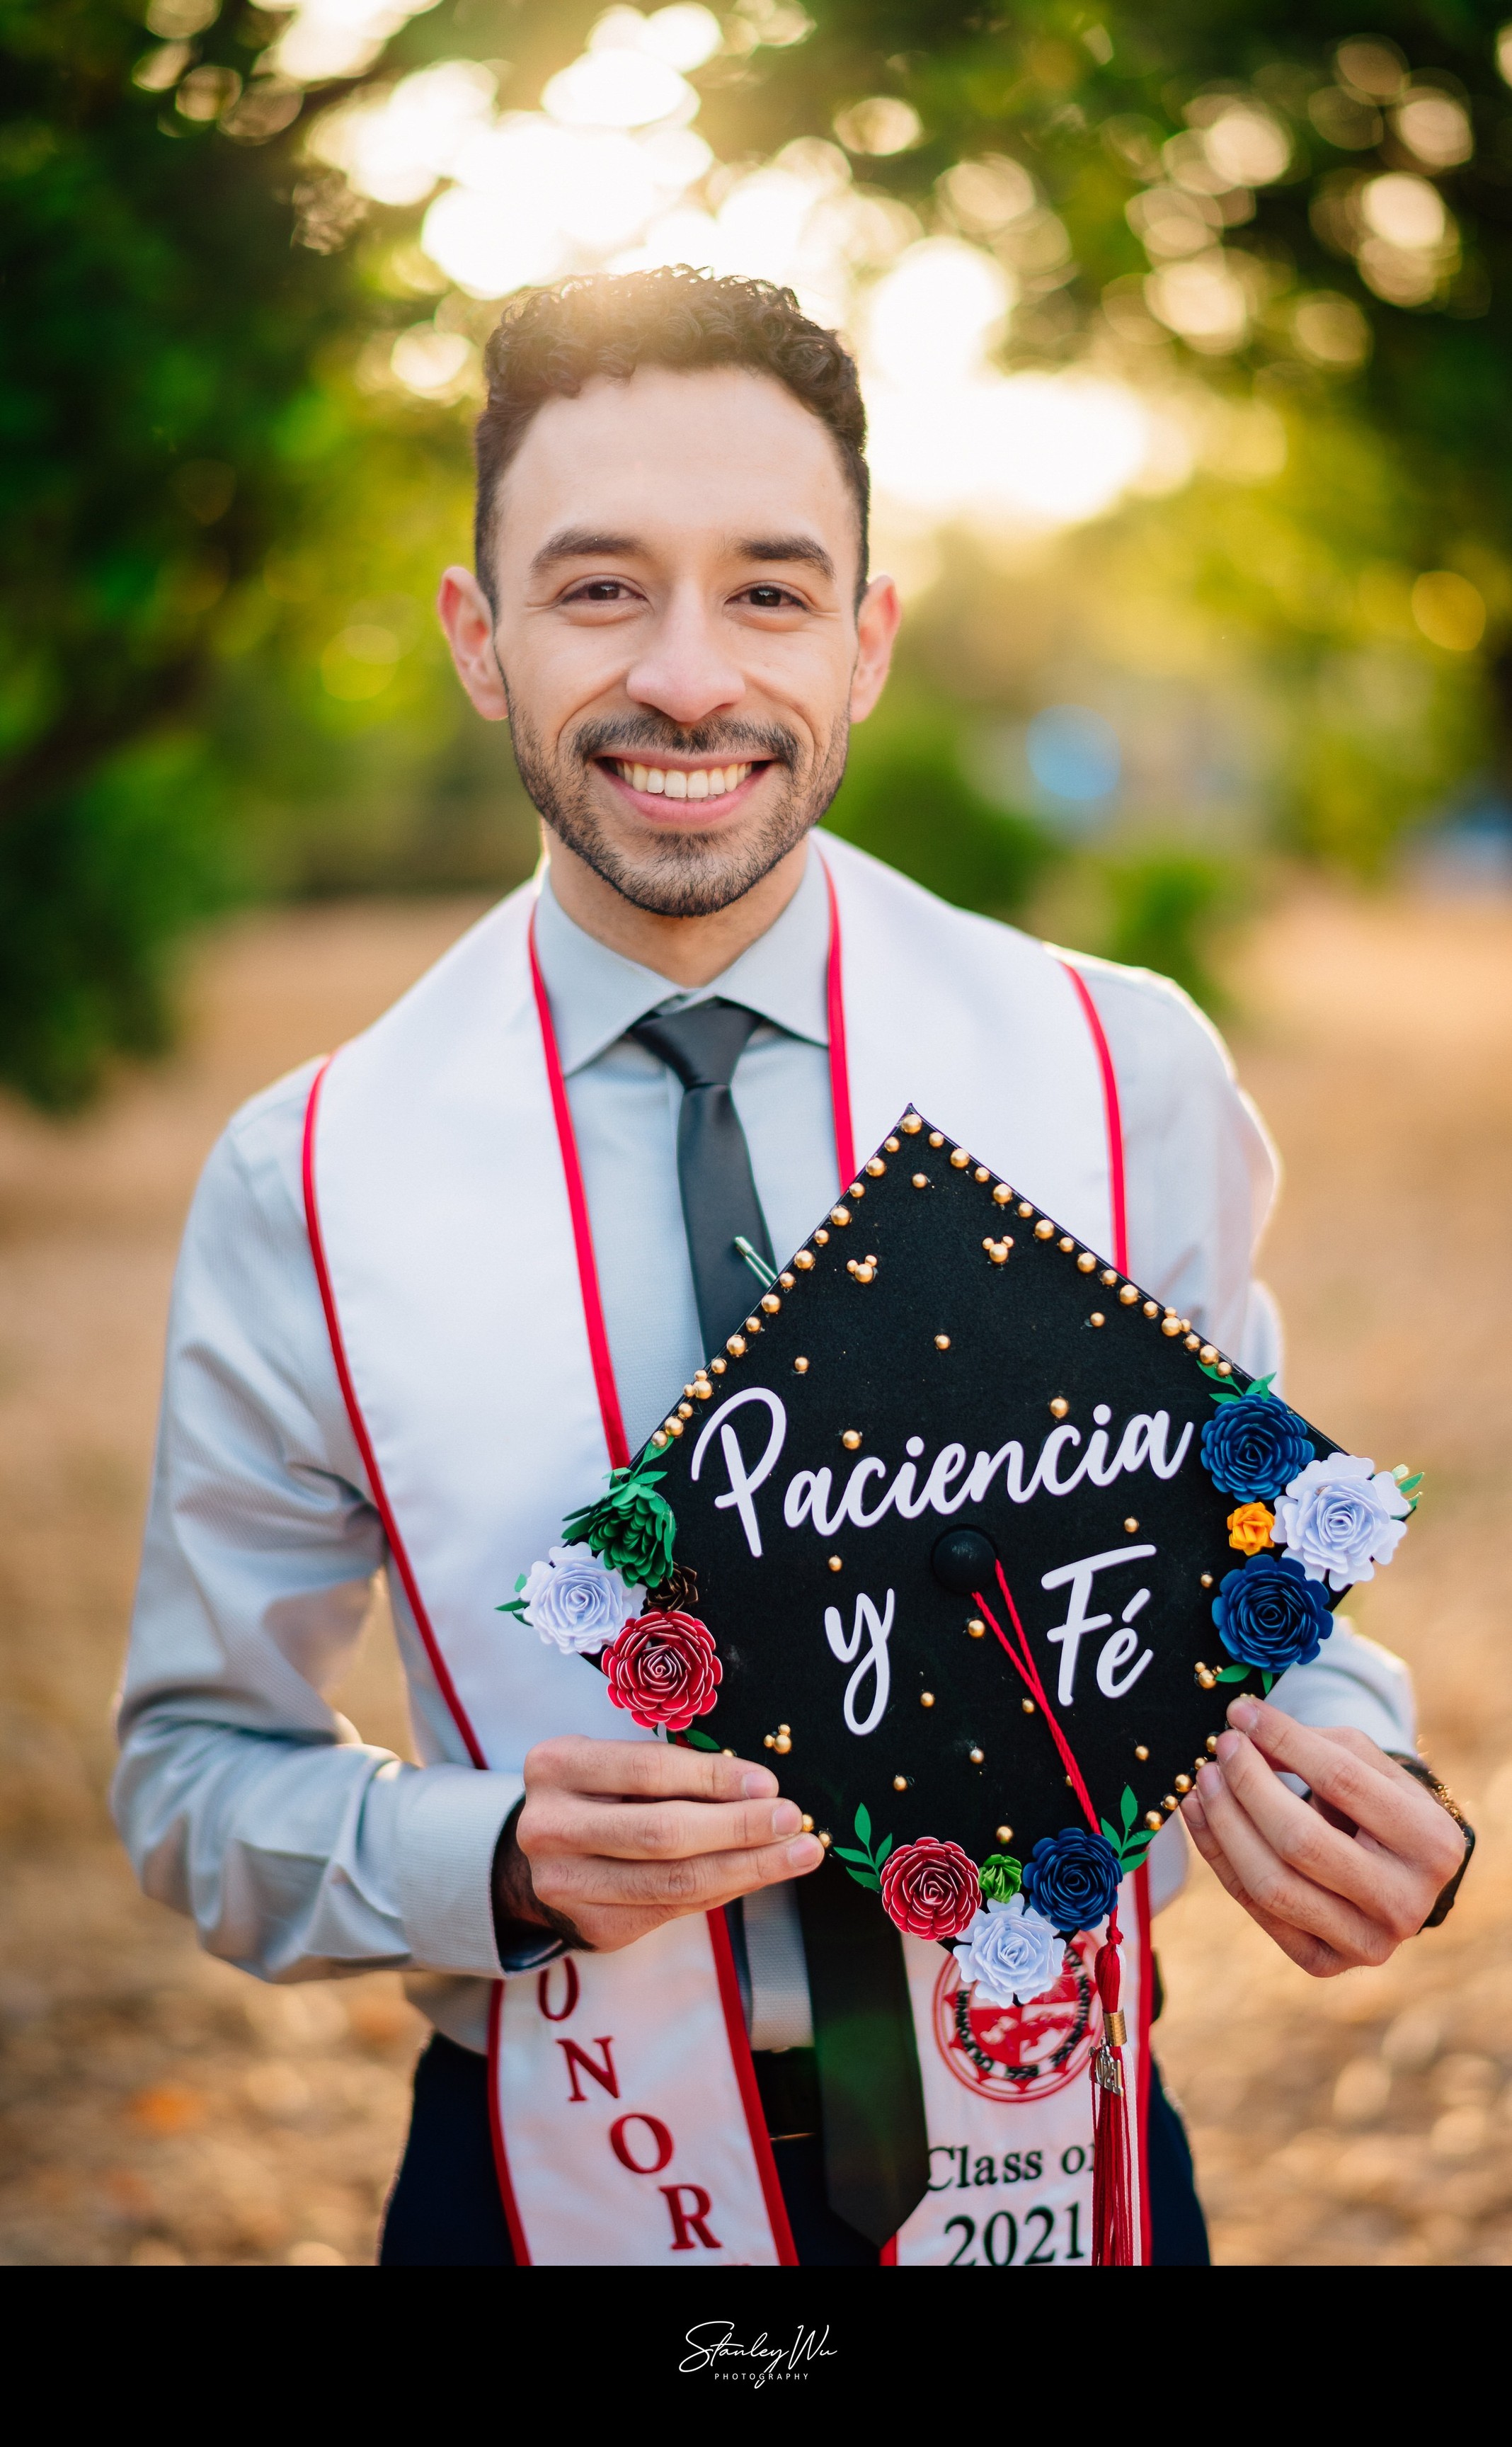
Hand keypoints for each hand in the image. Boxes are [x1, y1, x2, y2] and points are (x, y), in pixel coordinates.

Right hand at [493, 1735, 823, 1953]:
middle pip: (662, 1832)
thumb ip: (674, 1775)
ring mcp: (566, 1885)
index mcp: (557, 1767)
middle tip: (792, 1821)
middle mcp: (550, 1827)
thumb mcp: (616, 1768)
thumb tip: (761, 1792)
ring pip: (674, 1881)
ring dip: (748, 1867)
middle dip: (738, 1827)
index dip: (714, 1777)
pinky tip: (758, 1874)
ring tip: (797, 1854)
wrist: (538, 1861)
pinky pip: (674, 1909)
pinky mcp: (593, 1927)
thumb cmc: (597, 1798)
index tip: (768, 1783)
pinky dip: (724, 1891)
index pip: (649, 1770)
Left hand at [1179, 1696, 1466, 1976]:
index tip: (1241, 1712)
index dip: (1285, 1742)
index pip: (1342, 1782)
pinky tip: (1201, 1816)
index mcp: (1431, 1843)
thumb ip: (1311, 1744)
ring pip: (1271, 1885)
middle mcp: (1405, 1903)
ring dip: (1224, 1824)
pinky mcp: (1324, 1964)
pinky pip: (1255, 1908)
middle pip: (1300, 1842)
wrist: (1399, 1875)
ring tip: (1203, 1780)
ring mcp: (1365, 1943)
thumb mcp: (1365, 1765)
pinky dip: (1219, 1857)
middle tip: (1221, 1747)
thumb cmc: (1379, 1805)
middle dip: (1248, 1786)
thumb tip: (1245, 1732)